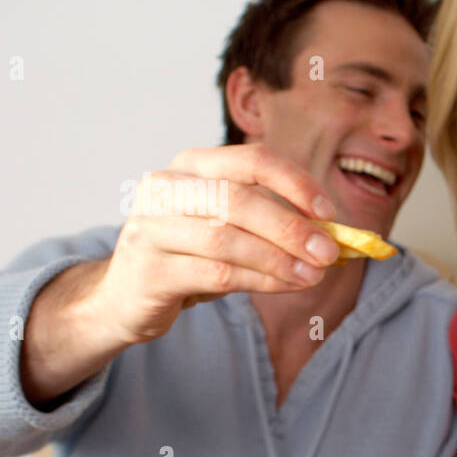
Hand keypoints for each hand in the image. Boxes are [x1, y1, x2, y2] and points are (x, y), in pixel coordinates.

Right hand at [94, 144, 341, 345]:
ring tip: (312, 275)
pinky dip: (260, 280)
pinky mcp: (150, 270)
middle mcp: (165, 188)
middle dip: (291, 227)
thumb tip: (332, 235)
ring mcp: (151, 228)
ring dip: (279, 259)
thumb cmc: (189, 256)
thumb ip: (272, 225)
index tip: (327, 212)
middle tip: (328, 252)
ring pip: (227, 239)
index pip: (250, 160)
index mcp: (190, 167)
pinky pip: (216, 273)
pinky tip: (285, 285)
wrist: (124, 296)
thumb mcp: (229, 229)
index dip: (294, 183)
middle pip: (239, 199)